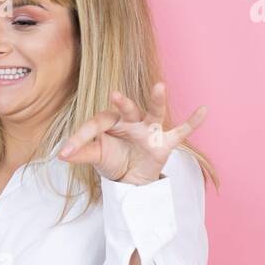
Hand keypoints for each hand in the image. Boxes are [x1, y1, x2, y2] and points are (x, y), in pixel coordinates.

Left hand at [57, 83, 206, 184]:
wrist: (130, 178)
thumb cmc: (112, 159)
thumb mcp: (95, 157)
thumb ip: (81, 154)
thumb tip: (61, 155)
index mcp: (111, 122)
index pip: (95, 123)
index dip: (80, 137)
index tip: (66, 152)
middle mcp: (131, 121)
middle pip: (127, 109)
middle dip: (123, 103)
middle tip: (114, 94)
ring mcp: (149, 130)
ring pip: (154, 112)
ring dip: (156, 100)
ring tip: (160, 86)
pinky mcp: (164, 142)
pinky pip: (180, 132)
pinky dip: (192, 123)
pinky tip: (203, 110)